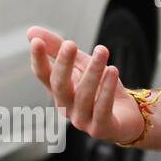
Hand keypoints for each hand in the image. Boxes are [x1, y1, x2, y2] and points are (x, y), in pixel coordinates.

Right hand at [28, 26, 144, 144]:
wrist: (129, 117)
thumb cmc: (101, 89)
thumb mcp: (82, 65)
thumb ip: (60, 50)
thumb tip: (31, 31)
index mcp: (60, 92)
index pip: (44, 76)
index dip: (39, 60)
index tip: (36, 41)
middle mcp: (67, 107)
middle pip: (60, 86)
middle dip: (63, 65)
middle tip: (70, 44)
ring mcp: (82, 120)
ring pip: (84, 95)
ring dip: (93, 71)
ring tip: (102, 50)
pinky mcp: (100, 128)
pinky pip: (102, 108)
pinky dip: (107, 89)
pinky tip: (113, 70)